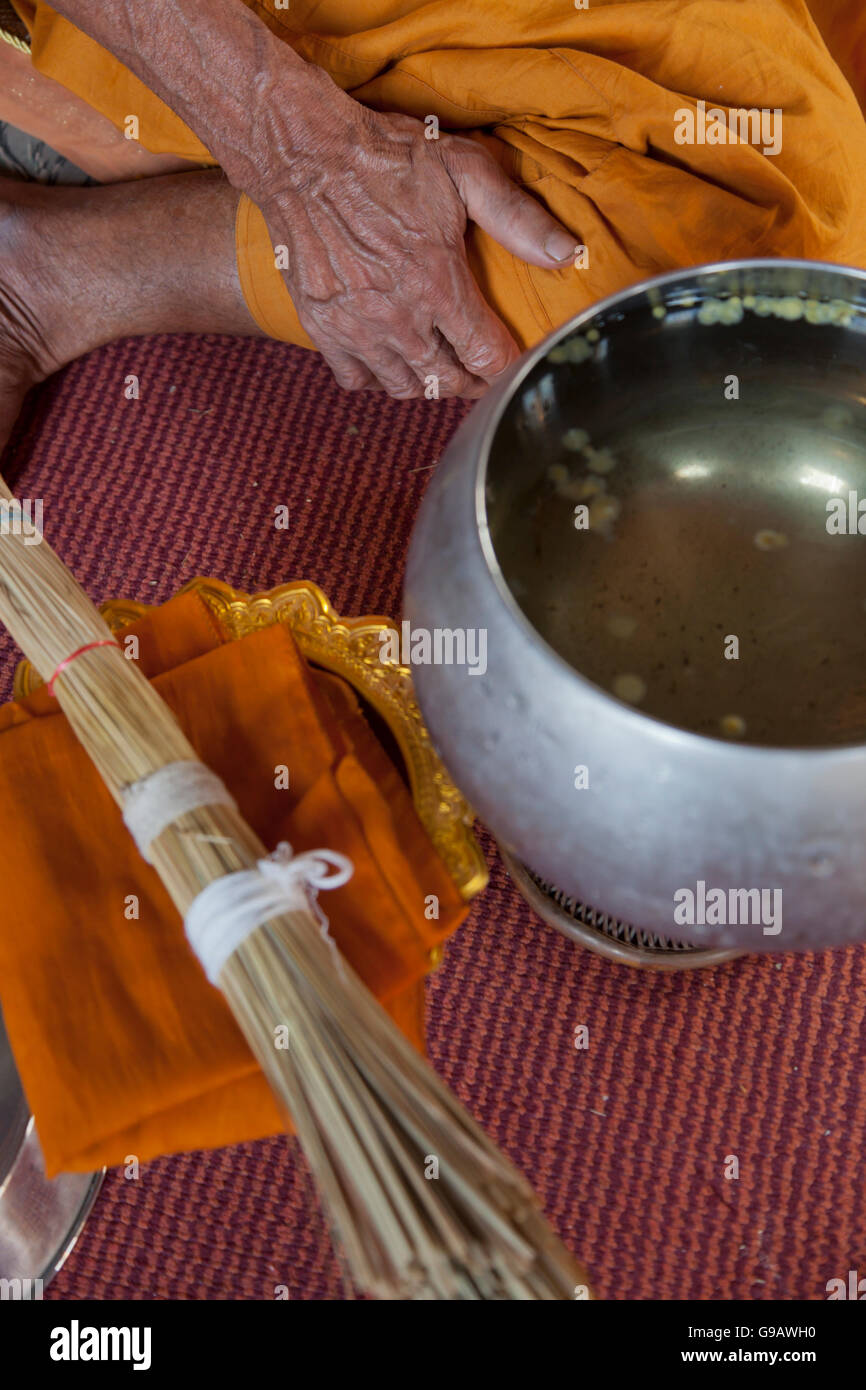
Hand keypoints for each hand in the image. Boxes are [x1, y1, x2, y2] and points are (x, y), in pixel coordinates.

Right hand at [256, 101, 577, 398]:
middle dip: (470, 381)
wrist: (303, 154)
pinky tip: (388, 358)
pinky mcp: (323, 328)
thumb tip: (570, 253)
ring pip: (403, 387)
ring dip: (426, 383)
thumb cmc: (384, 156)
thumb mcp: (463, 170)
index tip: (511, 364)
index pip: (485, 357)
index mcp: (438, 284)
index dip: (504, 368)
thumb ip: (518, 217)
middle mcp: (398, 318)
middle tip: (477, 370)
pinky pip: (355, 379)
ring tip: (438, 367)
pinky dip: (376, 378)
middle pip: (446, 381)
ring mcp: (357, 328)